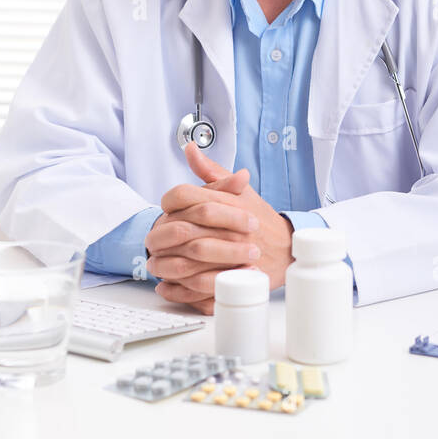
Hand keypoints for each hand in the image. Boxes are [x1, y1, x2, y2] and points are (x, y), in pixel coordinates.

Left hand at [147, 142, 293, 313]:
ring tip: (155, 265)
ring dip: (165, 265)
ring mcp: (233, 257)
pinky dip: (178, 289)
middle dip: (161, 237)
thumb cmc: (260, 218)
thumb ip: (211, 171)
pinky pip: (198, 289)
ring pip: (188, 262)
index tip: (164, 210)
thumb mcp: (240, 190)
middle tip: (150, 242)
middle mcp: (231, 229)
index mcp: (229, 203)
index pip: (186, 196)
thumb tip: (190, 149)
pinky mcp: (234, 281)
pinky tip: (167, 286)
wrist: (287, 247)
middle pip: (183, 231)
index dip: (168, 203)